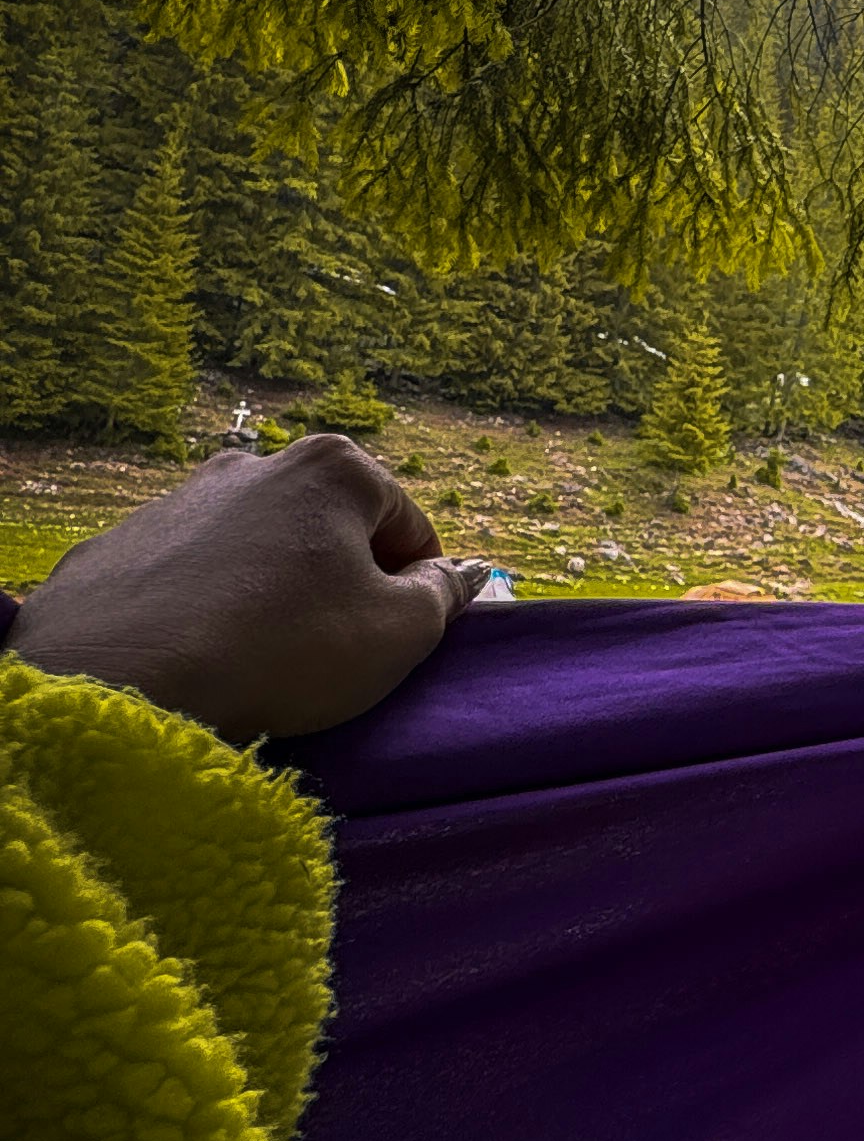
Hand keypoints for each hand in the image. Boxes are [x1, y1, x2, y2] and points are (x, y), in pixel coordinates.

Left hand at [4, 436, 486, 743]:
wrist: (123, 677)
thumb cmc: (283, 649)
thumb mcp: (399, 634)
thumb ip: (445, 596)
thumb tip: (464, 574)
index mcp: (333, 468)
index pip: (408, 527)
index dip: (416, 590)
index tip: (396, 640)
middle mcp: (255, 463)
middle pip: (329, 531)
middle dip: (338, 586)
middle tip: (331, 655)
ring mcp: (180, 498)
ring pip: (257, 552)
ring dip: (270, 597)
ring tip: (260, 662)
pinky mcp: (123, 543)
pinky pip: (190, 577)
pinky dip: (206, 608)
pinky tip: (202, 658)